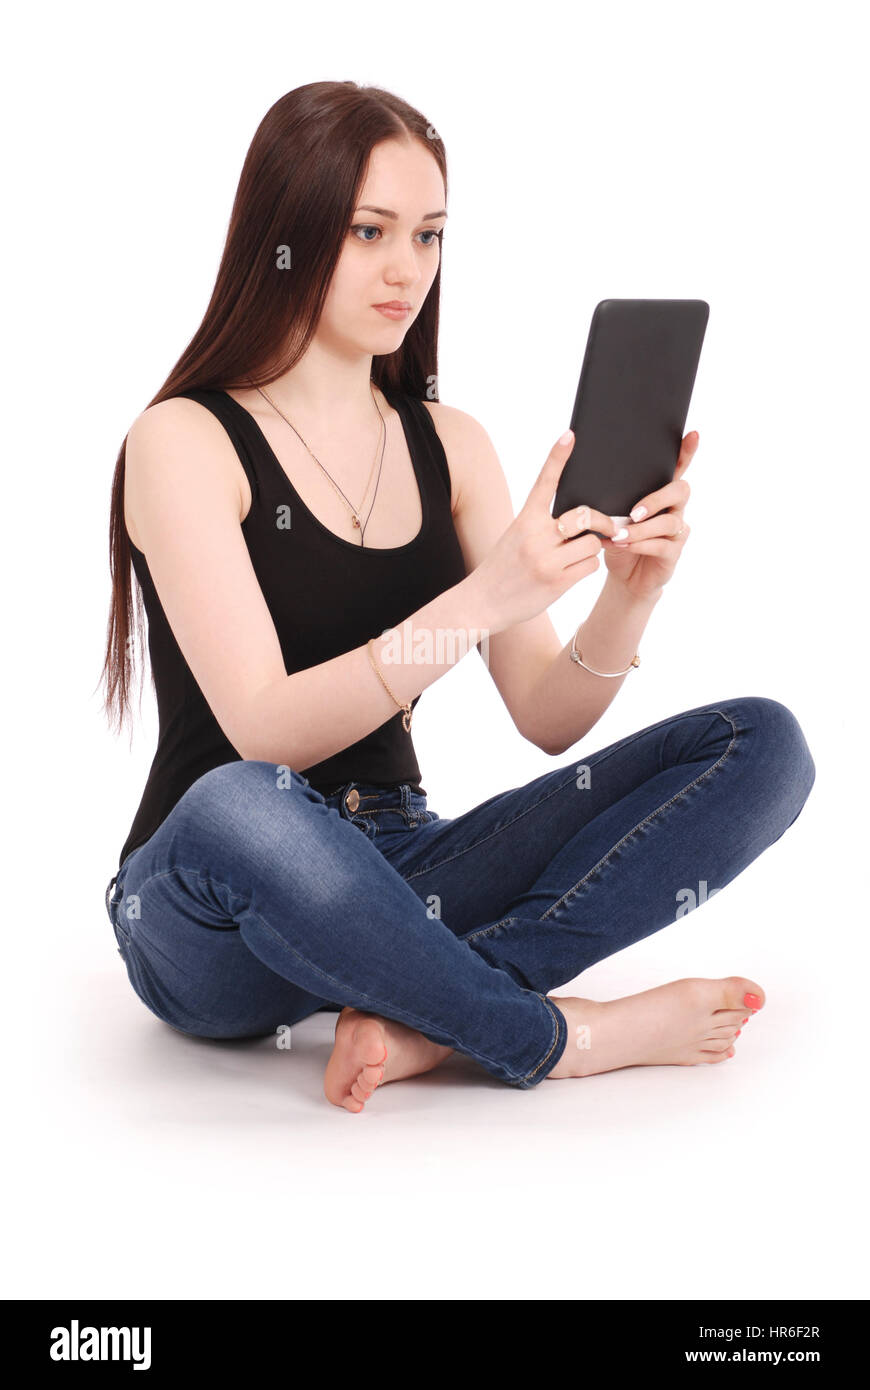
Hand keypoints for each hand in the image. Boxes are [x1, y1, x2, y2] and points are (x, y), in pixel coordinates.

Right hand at [473, 429, 620, 633]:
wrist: (482, 602)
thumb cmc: (502, 568)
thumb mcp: (516, 538)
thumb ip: (543, 525)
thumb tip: (582, 519)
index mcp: (525, 520)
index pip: (545, 482)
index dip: (558, 456)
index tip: (570, 435)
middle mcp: (536, 536)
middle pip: (585, 516)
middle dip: (602, 521)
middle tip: (608, 527)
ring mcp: (548, 560)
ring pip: (593, 543)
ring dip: (592, 549)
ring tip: (577, 557)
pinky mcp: (558, 582)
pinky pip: (591, 566)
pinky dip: (587, 567)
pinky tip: (573, 572)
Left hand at [601, 431, 698, 600]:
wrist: (624, 576)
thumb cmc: (617, 539)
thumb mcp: (610, 515)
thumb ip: (611, 497)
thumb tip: (592, 476)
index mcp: (660, 493)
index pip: (677, 468)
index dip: (687, 452)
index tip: (693, 434)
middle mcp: (674, 509)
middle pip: (680, 491)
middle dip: (657, 498)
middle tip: (634, 511)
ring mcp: (677, 531)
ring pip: (669, 522)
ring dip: (641, 528)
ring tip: (618, 533)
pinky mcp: (673, 553)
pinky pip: (662, 545)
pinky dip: (640, 544)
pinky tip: (622, 544)